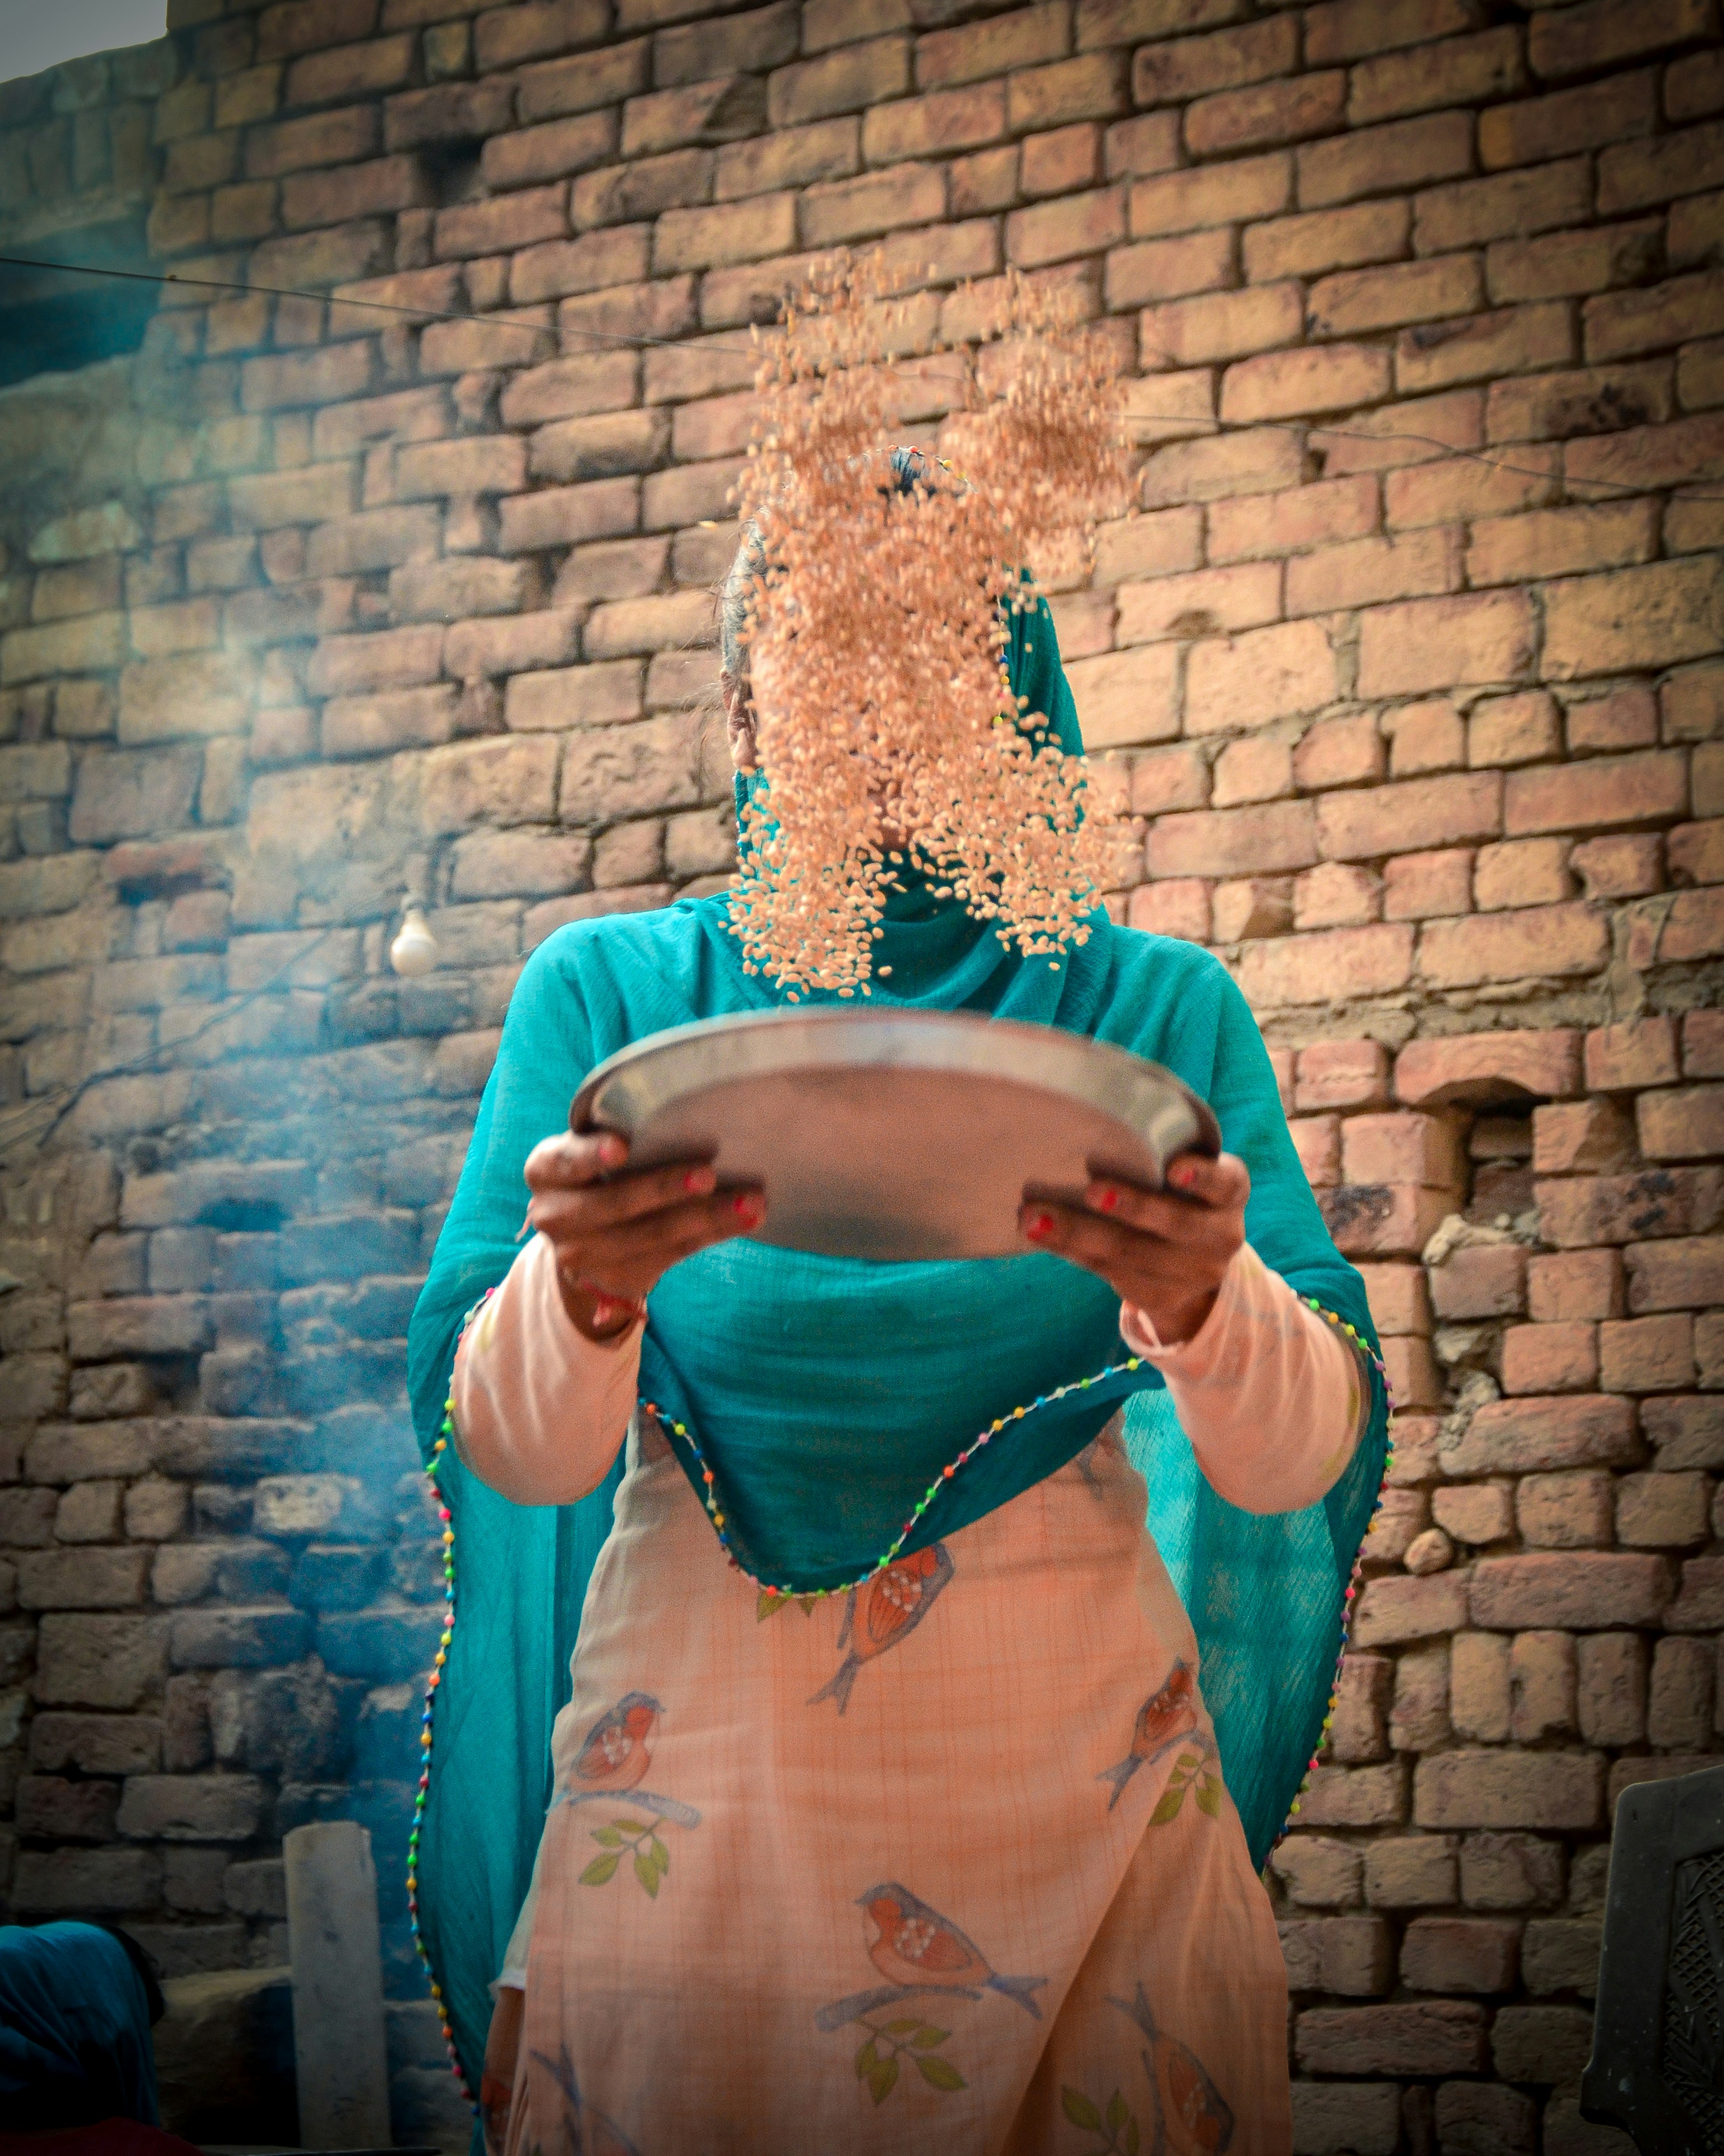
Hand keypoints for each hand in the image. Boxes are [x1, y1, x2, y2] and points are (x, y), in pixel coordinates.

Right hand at [523, 1130, 763, 1342]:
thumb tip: (696, 1113)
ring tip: (751, 1201)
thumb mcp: (592, 1149)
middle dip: (664, 1188)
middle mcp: (554, 1215)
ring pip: (651, 1235)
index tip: (623, 1148)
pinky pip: (672, 1255)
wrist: (584, 1236)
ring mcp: (583, 1255)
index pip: (564, 1161)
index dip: (591, 1156)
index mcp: (545, 1171)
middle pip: (613, 1204)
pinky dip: (713, 1234)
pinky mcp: (617, 1279)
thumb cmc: (600, 1171)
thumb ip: (621, 1135)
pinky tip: (746, 1219)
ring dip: (706, 1217)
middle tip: (709, 1173)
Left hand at [1018, 1150, 1248, 1347]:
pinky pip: (1109, 1272)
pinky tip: (1038, 1233)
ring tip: (1034, 1217)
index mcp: (1230, 1193)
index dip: (1202, 1177)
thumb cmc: (1179, 1192)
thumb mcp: (1188, 1168)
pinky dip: (1070, 1250)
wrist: (1194, 1261)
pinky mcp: (1158, 1296)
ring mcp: (1191, 1273)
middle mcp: (1220, 1236)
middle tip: (1092, 1190)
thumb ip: (1161, 1147)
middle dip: (1132, 1207)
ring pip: (1131, 1254)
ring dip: (1077, 1233)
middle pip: (1175, 1225)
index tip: (1173, 1168)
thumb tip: (1090, 1114)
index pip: (1224, 1184)